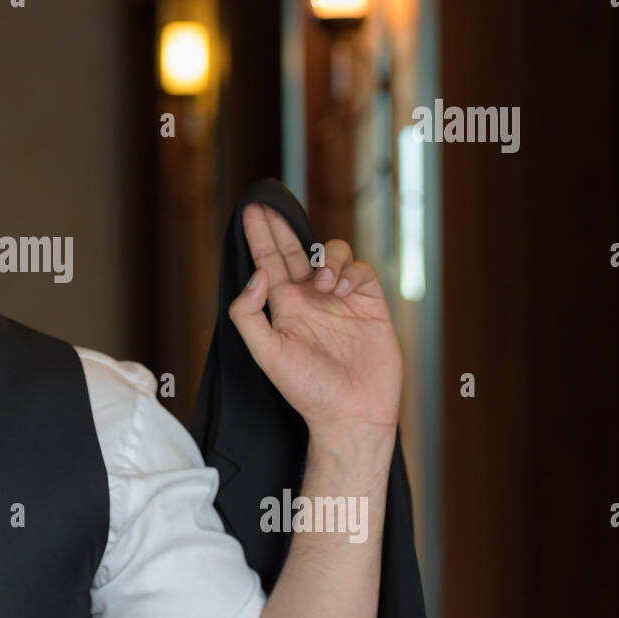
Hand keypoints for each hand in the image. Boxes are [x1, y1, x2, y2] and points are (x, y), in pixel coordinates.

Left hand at [227, 204, 401, 439]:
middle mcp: (310, 299)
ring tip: (322, 284)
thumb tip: (258, 275)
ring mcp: (340, 300)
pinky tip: (340, 289)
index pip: (268, 263)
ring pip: (332, 255)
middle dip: (283, 227)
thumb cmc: (306, 389)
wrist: (351, 412)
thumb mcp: (266, 353)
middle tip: (268, 205)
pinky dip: (349, 270)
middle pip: (296, 250)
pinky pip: (359, 270)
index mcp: (283, 308)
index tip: (250, 211)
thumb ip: (249, 314)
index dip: (260, 236)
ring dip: (325, 258)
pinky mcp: (368, 304)